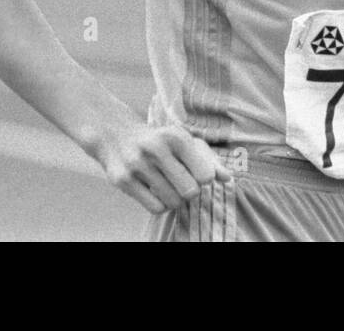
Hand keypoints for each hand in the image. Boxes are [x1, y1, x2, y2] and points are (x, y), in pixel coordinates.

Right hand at [93, 120, 232, 213]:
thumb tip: (227, 178)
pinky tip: (156, 192)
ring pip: (173, 202)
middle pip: (190, 192)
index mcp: (176, 137)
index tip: (196, 172)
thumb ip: (209, 159)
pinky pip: (155, 208)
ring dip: (175, 199)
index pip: (205, 175)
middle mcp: (156, 148)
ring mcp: (137, 165)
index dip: (204, 178)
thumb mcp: (185, 141)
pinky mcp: (123, 181)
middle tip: (181, 182)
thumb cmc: (160, 141)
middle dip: (190, 191)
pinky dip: (161, 205)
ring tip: (168, 186)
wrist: (116, 135)